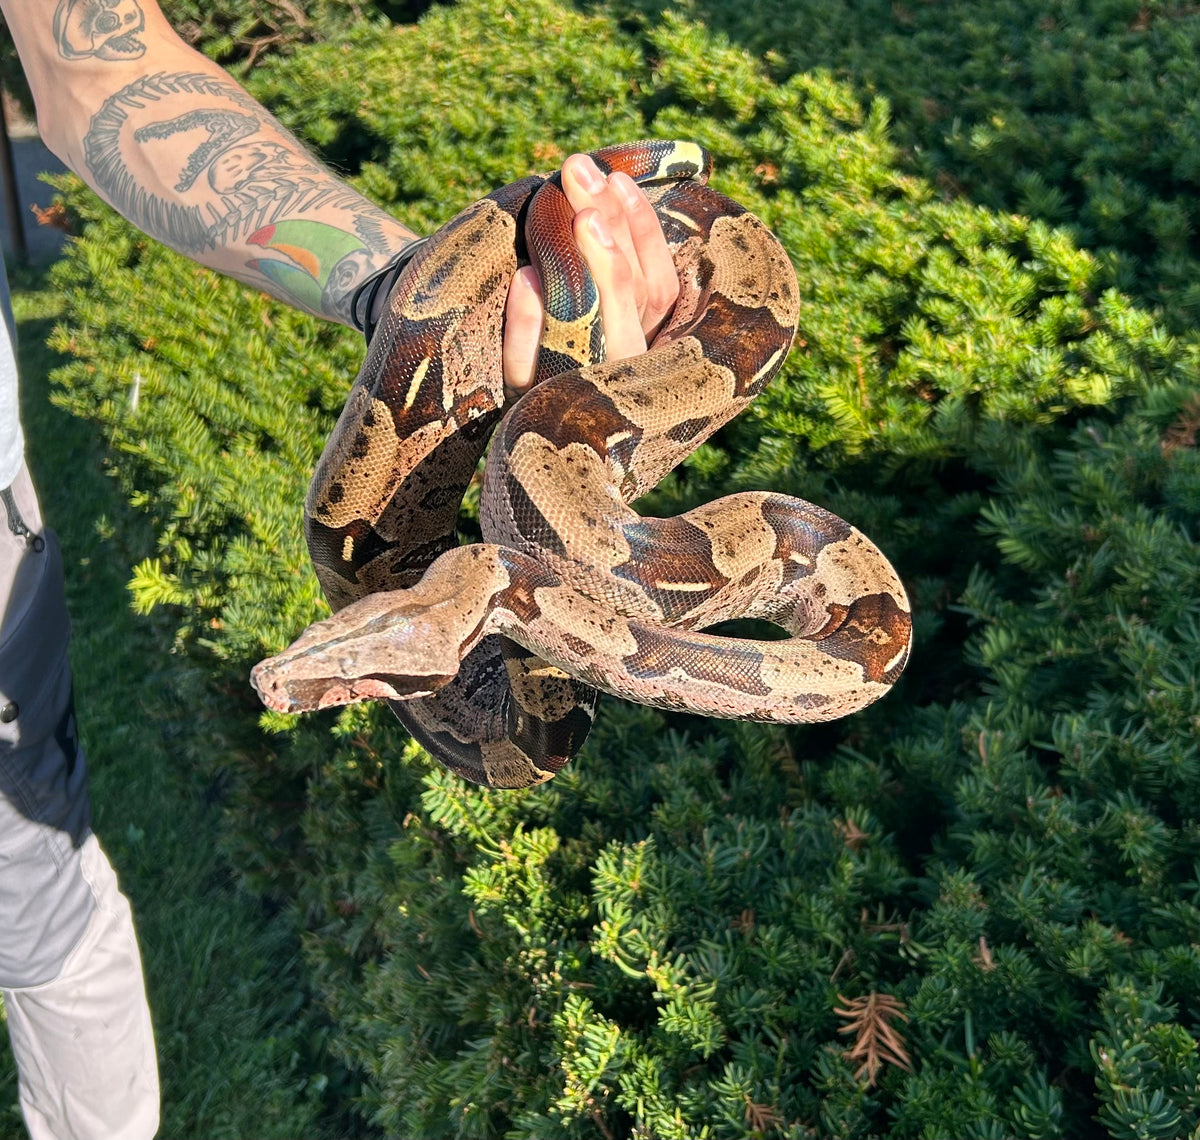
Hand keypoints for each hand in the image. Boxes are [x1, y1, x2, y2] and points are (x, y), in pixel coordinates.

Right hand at [502, 154, 679, 397]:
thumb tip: (530, 277)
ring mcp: (653, 344)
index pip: (615, 306)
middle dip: (610, 220)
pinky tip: (624, 190)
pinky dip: (646, 233)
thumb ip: (522, 337)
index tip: (582, 216)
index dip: (604, 261)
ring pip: (656, 275)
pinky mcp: (654, 330)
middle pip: (638, 280)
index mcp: (606, 371)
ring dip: (631, 220)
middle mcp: (640, 359)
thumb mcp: (516, 382)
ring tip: (602, 173)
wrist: (557, 431)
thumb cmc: (527, 404)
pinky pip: (663, 277)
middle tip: (577, 169)